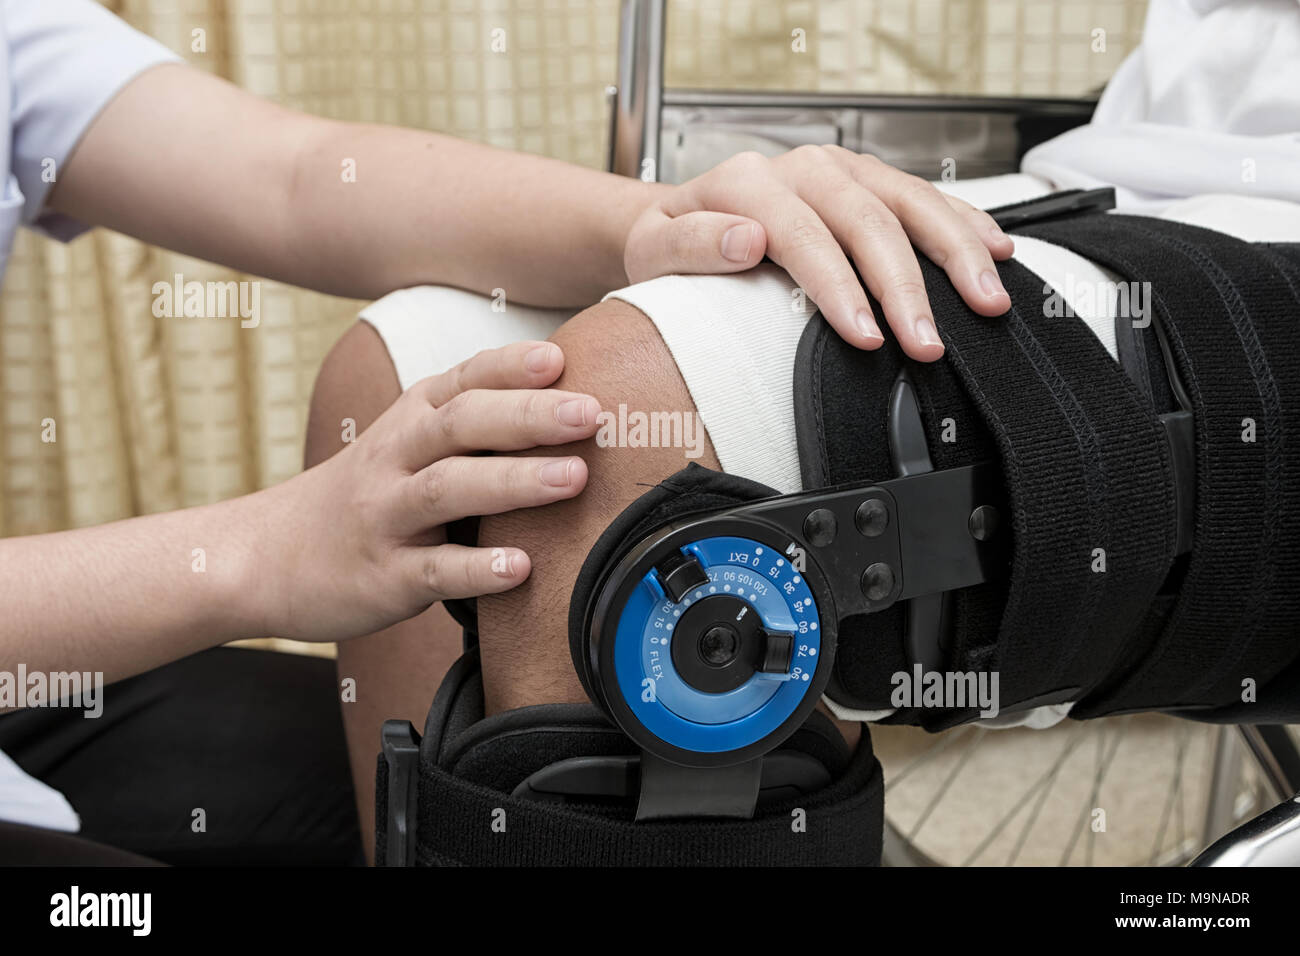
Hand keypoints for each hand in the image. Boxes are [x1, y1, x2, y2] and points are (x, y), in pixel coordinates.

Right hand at [257, 340, 600, 641]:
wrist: (267, 555)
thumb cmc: (365, 495)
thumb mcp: (406, 441)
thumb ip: (473, 420)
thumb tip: (571, 398)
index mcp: (410, 419)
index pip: (463, 380)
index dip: (511, 366)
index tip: (561, 357)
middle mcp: (395, 458)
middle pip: (460, 424)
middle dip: (528, 415)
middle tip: (590, 413)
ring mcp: (386, 517)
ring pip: (447, 489)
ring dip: (513, 481)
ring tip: (572, 478)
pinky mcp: (384, 576)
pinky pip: (433, 570)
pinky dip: (477, 569)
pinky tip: (521, 567)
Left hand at [622, 145, 1014, 360]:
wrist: (678, 216)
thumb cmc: (672, 242)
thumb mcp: (656, 249)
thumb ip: (693, 245)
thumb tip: (744, 240)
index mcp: (750, 182)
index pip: (805, 236)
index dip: (840, 288)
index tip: (866, 335)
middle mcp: (805, 168)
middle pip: (871, 222)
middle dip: (908, 287)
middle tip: (930, 342)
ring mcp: (844, 170)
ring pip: (912, 203)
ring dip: (957, 253)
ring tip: (987, 301)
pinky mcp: (870, 180)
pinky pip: (928, 196)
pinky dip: (967, 223)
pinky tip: (998, 251)